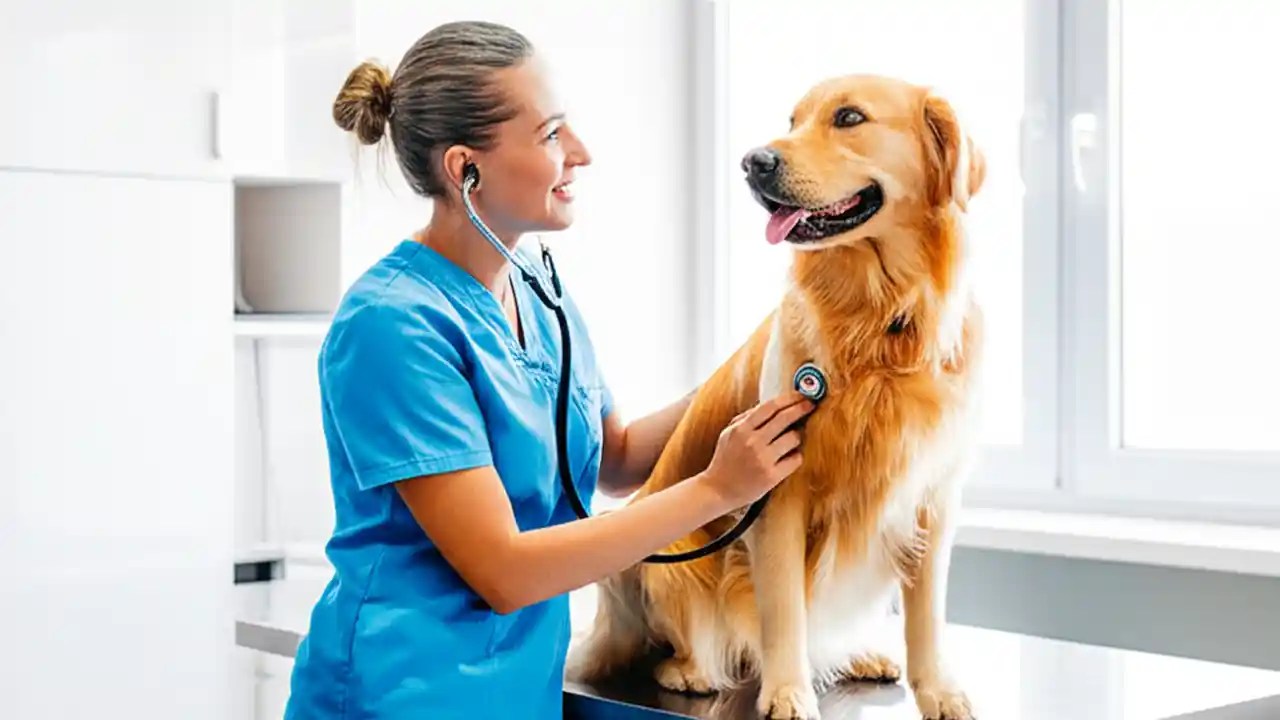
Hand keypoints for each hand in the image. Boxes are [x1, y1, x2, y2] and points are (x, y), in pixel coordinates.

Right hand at [699, 391, 815, 509]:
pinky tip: (788, 458)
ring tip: (790, 441)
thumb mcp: (729, 434)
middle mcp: (753, 442)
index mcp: (741, 429)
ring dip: (796, 436)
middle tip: (810, 405)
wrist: (718, 490)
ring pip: (793, 438)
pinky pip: (795, 459)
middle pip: (784, 418)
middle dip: (801, 408)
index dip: (789, 398)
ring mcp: (763, 459)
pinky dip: (795, 456)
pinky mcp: (772, 476)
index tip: (801, 395)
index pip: (770, 407)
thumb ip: (747, 418)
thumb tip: (771, 405)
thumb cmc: (725, 460)